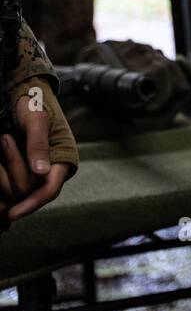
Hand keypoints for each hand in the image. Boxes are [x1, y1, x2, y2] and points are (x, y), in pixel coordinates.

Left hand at [0, 95, 70, 223]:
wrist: (23, 96)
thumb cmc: (33, 103)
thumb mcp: (36, 119)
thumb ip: (38, 144)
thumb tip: (41, 173)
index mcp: (63, 160)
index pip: (49, 190)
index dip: (32, 204)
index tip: (12, 214)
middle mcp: (50, 172)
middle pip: (28, 190)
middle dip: (13, 166)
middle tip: (4, 137)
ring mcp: (35, 173)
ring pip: (15, 190)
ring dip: (2, 169)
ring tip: (2, 138)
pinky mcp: (21, 173)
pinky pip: (7, 187)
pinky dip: (0, 176)